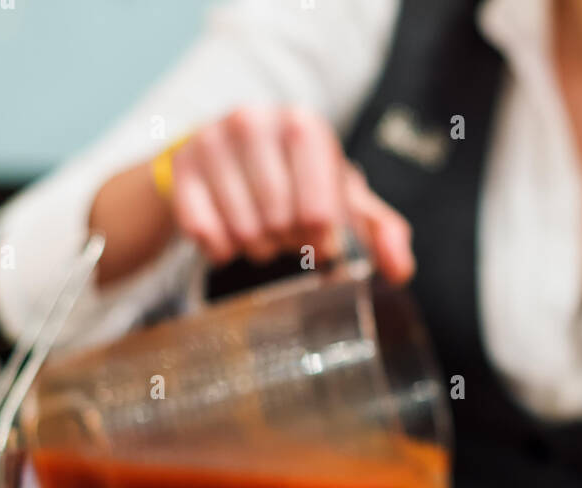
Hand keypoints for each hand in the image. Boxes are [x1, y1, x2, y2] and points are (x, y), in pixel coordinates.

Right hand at [90, 106, 413, 284]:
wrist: (227, 158)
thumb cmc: (298, 182)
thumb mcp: (345, 200)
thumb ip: (382, 232)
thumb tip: (401, 270)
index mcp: (303, 125)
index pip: (318, 211)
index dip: (321, 237)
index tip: (320, 237)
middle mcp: (254, 122)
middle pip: (280, 224)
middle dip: (288, 242)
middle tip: (286, 230)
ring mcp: (211, 141)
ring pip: (244, 233)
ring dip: (257, 248)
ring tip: (261, 228)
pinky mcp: (180, 169)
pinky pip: (206, 237)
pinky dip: (221, 250)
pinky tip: (229, 232)